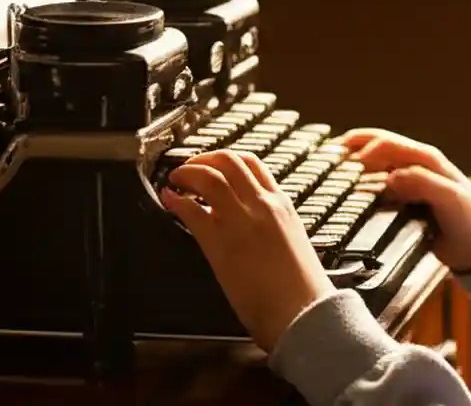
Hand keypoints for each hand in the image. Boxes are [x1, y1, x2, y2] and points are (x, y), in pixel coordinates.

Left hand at [159, 150, 334, 352]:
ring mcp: (240, 219)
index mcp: (282, 204)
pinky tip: (169, 200)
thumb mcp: (293, 241)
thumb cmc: (300, 288)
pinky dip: (176, 200)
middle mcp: (262, 204)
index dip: (226, 159)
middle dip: (203, 159)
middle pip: (228, 159)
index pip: (252, 163)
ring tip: (176, 180)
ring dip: (186, 172)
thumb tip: (253, 224)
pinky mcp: (219, 240)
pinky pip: (190, 208)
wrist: (301, 312)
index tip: (213, 165)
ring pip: (208, 175)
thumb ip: (273, 224)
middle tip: (190, 168)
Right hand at [337, 128, 470, 273]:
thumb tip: (391, 178)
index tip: (344, 165)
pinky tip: (348, 194)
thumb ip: (423, 184)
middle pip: (376, 147)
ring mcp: (410, 183)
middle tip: (325, 156)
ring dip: (354, 164)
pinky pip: (379, 188)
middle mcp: (416, 166)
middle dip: (351, 147)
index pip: (387, 144)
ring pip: (375, 166)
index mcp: (426, 160)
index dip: (363, 150)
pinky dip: (362, 186)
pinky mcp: (406, 202)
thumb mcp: (450, 199)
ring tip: (329, 170)